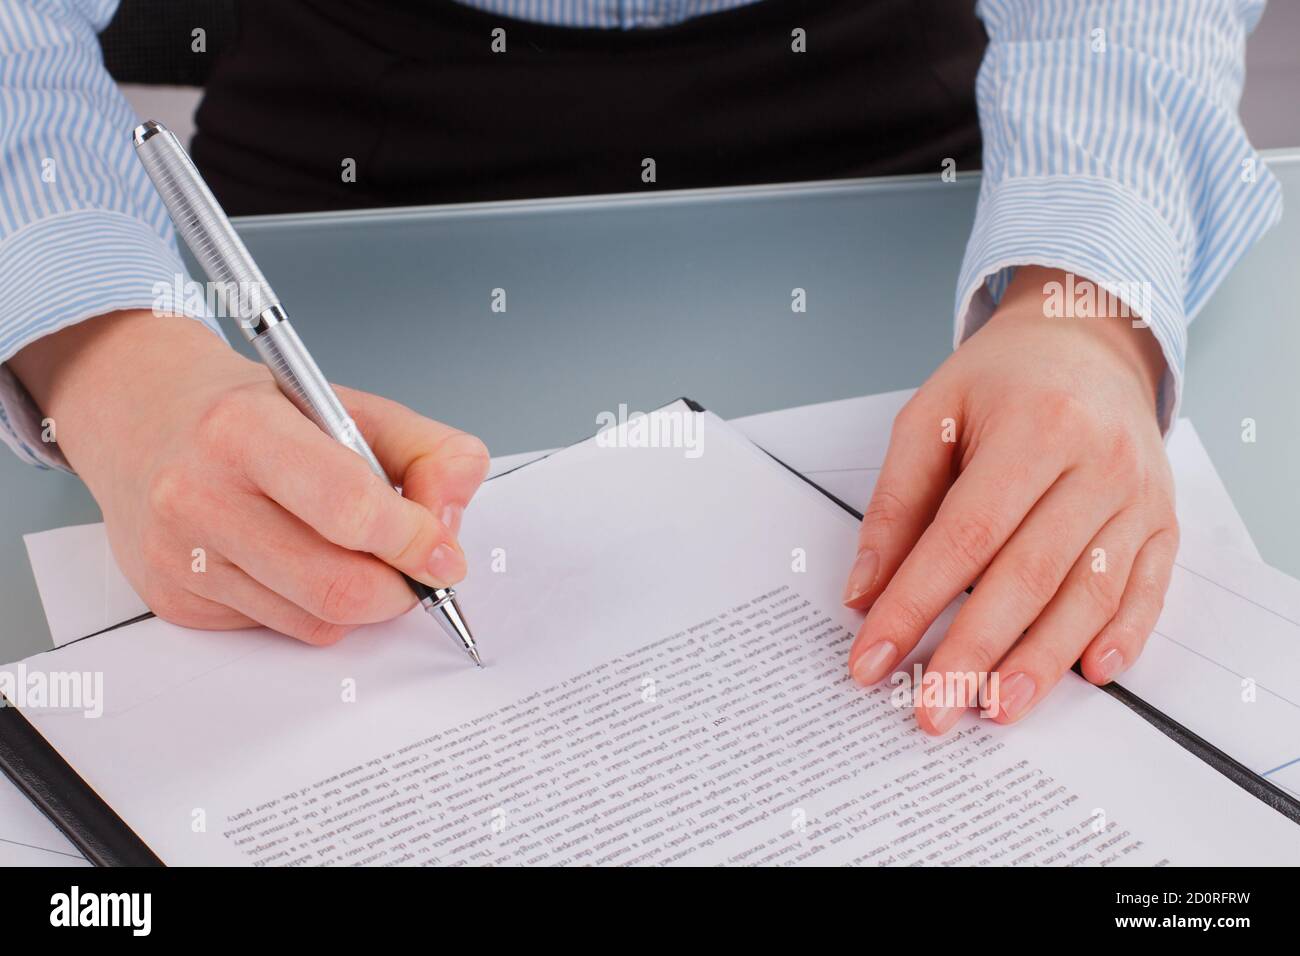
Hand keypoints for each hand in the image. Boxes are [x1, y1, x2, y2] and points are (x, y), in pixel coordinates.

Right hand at [12, 310, 489, 643]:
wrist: (142, 414)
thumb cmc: (256, 412)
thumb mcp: (350, 405)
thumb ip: (429, 453)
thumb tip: (450, 525)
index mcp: (242, 429)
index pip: (350, 509)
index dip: (414, 541)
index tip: (444, 552)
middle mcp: (197, 495)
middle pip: (338, 587)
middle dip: (400, 589)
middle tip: (416, 568)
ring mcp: (179, 556)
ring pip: (316, 621)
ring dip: (359, 600)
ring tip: (351, 550)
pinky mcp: (174, 600)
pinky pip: (281, 629)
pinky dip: (312, 606)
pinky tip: (294, 558)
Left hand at [843, 266, 1177, 731]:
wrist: (1085, 340)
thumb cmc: (999, 382)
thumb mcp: (929, 418)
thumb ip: (896, 504)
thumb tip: (864, 591)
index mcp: (1034, 428)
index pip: (964, 537)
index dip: (915, 604)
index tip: (873, 656)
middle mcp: (1098, 462)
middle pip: (1029, 575)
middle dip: (973, 652)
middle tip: (931, 710)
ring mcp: (1140, 495)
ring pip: (1089, 593)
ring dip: (1041, 661)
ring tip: (994, 708)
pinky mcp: (1165, 520)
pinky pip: (1149, 589)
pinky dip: (1122, 636)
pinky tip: (1089, 674)